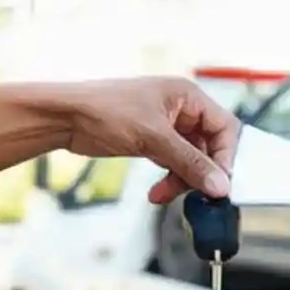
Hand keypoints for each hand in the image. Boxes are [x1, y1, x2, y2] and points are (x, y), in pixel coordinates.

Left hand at [64, 76, 240, 203]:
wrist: (63, 118)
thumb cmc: (103, 111)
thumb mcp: (154, 138)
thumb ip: (190, 163)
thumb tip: (220, 185)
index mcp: (188, 96)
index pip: (225, 128)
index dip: (225, 156)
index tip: (219, 182)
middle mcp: (181, 109)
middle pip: (210, 147)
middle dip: (200, 173)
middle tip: (195, 194)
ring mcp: (167, 126)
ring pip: (191, 160)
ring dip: (182, 180)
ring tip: (164, 194)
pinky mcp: (152, 141)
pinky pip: (173, 164)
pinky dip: (169, 180)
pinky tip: (157, 192)